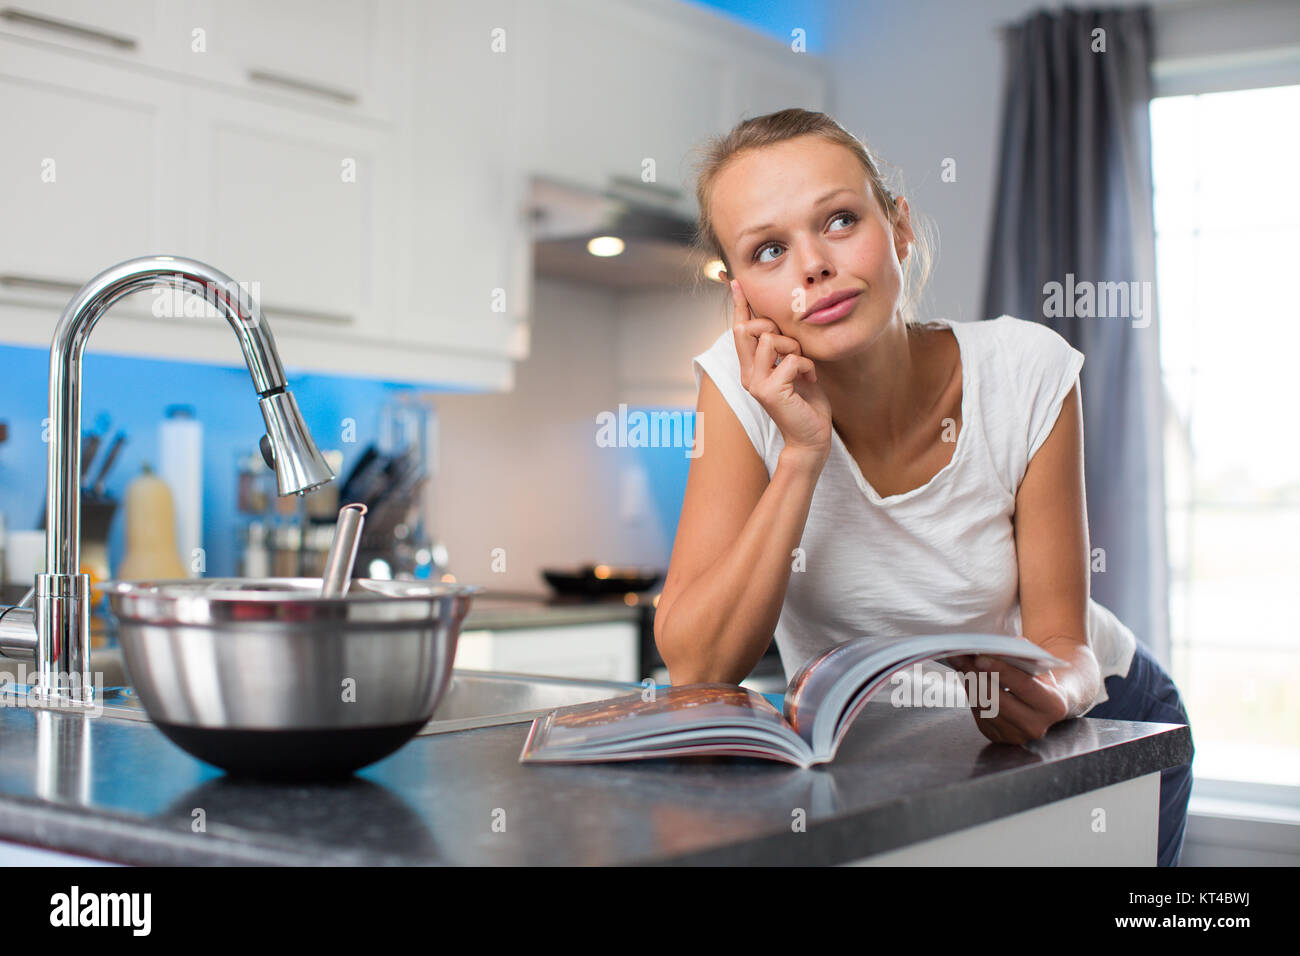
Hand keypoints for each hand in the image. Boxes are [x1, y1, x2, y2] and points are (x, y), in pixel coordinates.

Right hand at [728, 277, 831, 462]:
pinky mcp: (769, 392)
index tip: (737, 282)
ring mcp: (756, 384)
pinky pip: (790, 360)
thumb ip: (784, 348)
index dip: (739, 305)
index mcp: (751, 368)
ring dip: (793, 347)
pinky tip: (811, 379)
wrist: (811, 438)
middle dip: (774, 327)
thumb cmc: (806, 403)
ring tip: (803, 366)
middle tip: (794, 348)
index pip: (740, 329)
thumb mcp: (794, 367)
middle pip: (747, 328)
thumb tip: (782, 323)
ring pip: (769, 339)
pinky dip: (806, 366)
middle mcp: (747, 374)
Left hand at [946, 654, 1071, 745]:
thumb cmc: (1041, 681)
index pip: (1024, 686)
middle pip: (997, 699)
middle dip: (976, 675)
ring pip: (984, 706)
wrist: (1045, 708)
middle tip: (959, 655)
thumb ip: (1023, 657)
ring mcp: (1015, 735)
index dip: (1001, 671)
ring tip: (958, 661)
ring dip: (968, 682)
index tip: (980, 657)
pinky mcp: (998, 736)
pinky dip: (970, 692)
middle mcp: (1035, 726)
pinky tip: (965, 676)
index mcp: (1053, 706)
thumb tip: (996, 648)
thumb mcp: (1040, 667)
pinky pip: (978, 712)